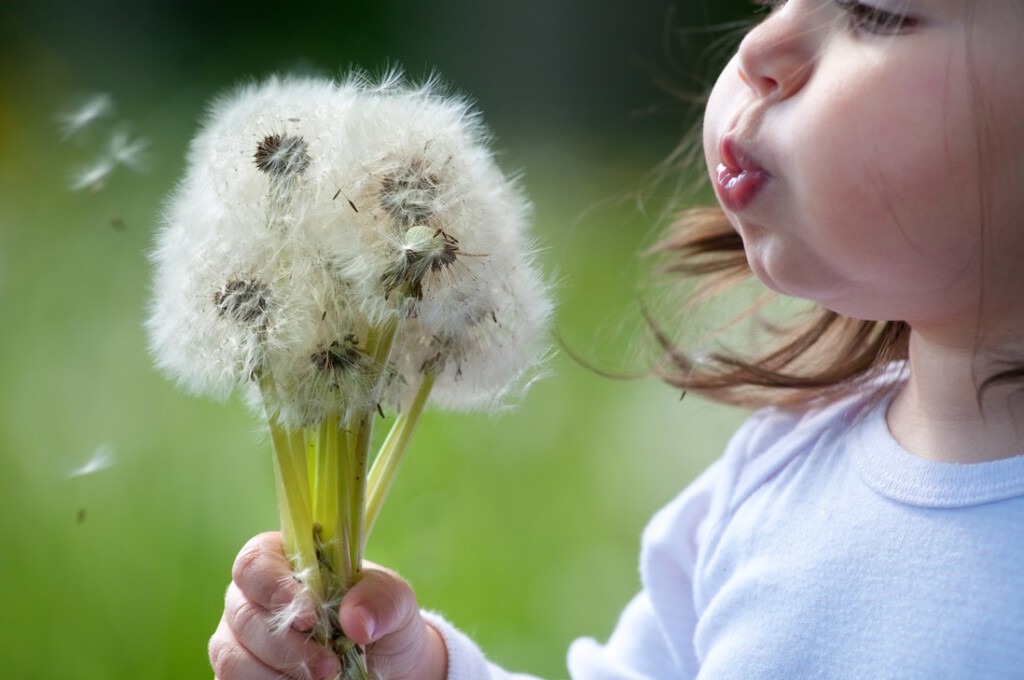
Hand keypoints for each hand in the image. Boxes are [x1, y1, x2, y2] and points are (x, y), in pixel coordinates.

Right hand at [209, 532, 447, 679]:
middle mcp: (254, 596)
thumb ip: (381, 598)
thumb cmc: (383, 620)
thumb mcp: (396, 602)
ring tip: (324, 679)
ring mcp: (242, 638)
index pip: (255, 561)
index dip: (273, 588)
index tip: (309, 618)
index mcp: (286, 560)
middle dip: (285, 645)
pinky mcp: (242, 672)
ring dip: (275, 674)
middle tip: (330, 665)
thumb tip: (354, 620)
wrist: (389, 667)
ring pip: (232, 655)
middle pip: (242, 614)